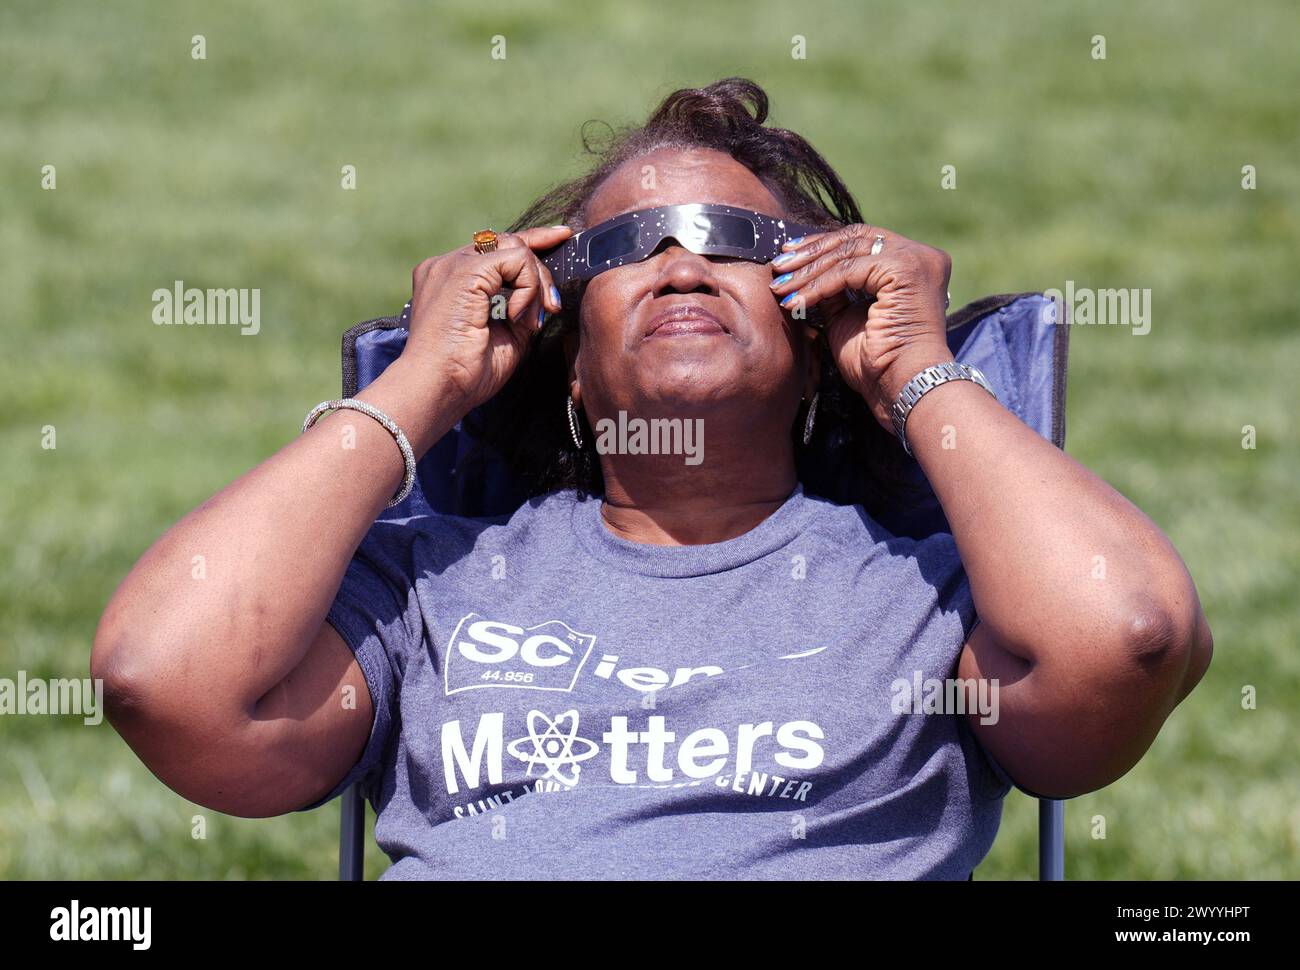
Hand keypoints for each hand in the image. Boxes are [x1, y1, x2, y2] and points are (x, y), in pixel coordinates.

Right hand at [401, 225, 571, 413]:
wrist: (438, 387)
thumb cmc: (465, 373)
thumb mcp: (505, 336)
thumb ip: (521, 309)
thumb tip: (544, 297)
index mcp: (450, 279)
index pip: (495, 248)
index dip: (531, 241)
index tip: (561, 238)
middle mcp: (447, 265)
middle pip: (508, 242)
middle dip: (540, 272)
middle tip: (551, 308)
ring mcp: (453, 264)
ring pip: (515, 249)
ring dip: (536, 284)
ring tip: (530, 320)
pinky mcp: (465, 271)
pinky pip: (516, 260)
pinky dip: (528, 289)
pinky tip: (516, 316)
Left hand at [769, 223, 953, 431]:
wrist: (901, 386)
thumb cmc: (877, 362)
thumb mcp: (847, 315)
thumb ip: (834, 289)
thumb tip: (804, 269)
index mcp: (914, 263)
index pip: (863, 241)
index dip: (824, 245)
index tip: (791, 255)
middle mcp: (921, 255)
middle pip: (855, 239)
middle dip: (812, 252)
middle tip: (779, 265)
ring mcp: (916, 259)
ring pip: (849, 253)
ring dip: (809, 270)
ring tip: (781, 286)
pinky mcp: (905, 269)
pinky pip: (849, 270)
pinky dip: (819, 285)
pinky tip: (797, 299)